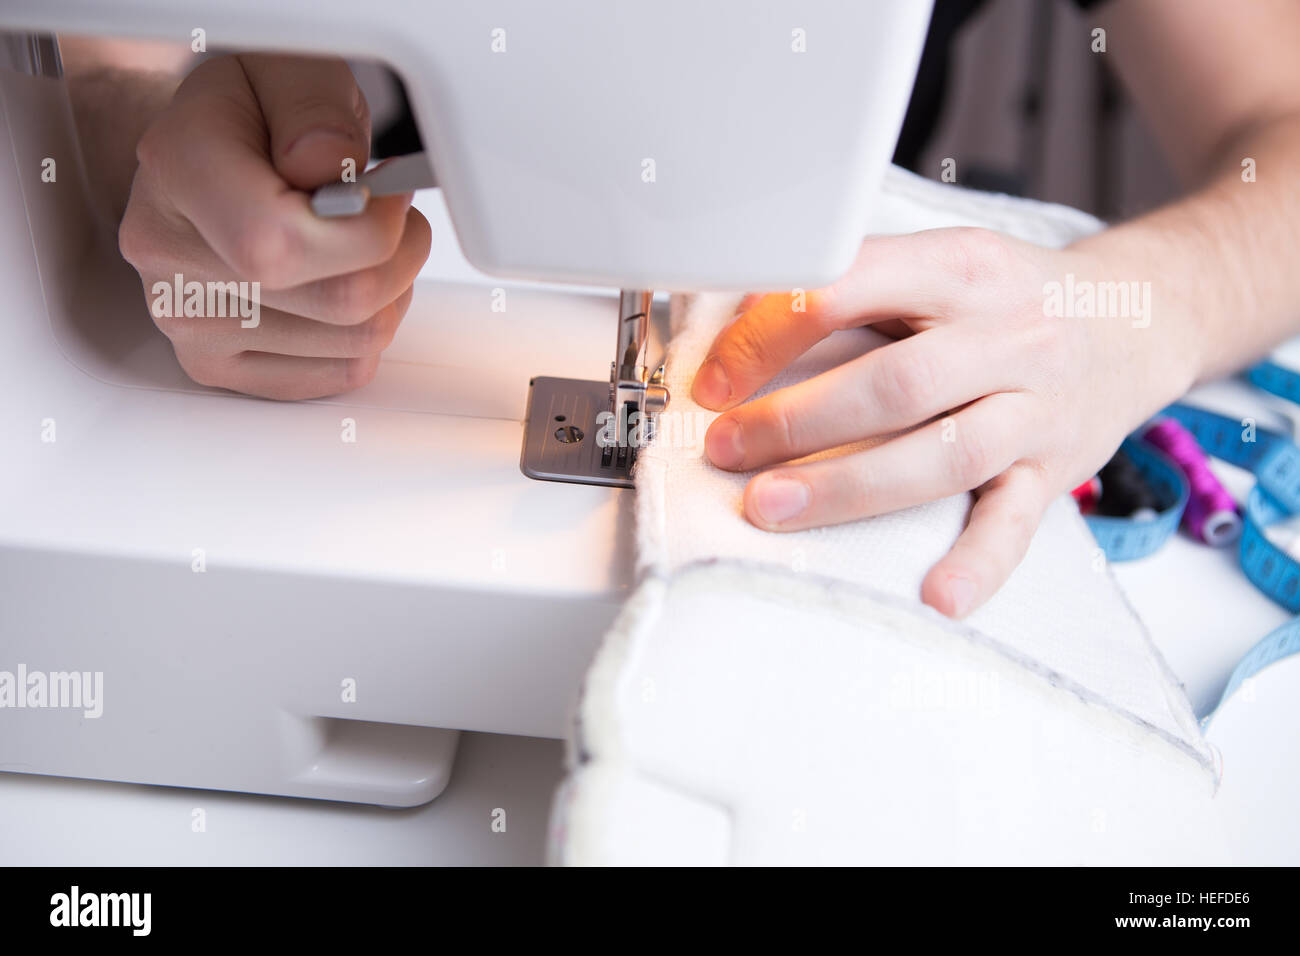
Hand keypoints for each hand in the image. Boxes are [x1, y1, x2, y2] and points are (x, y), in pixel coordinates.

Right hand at [119, 54, 430, 398]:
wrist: (220, 144)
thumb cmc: (260, 110)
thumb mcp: (293, 71)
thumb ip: (314, 111)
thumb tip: (327, 166)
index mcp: (176, 171)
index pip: (282, 244)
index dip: (368, 231)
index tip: (387, 195)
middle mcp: (166, 255)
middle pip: (337, 303)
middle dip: (398, 257)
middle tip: (393, 215)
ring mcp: (187, 320)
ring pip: (354, 343)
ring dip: (391, 293)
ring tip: (367, 245)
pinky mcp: (217, 365)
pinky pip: (339, 374)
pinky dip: (367, 332)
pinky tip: (346, 284)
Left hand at [693, 228, 1194, 617]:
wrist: (1137, 315)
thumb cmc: (1010, 295)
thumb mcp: (941, 262)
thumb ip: (859, 287)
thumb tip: (740, 325)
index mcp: (962, 267)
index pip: (850, 291)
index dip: (769, 337)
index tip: (716, 381)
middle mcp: (1008, 335)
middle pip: (894, 384)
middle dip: (796, 421)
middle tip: (724, 449)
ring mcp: (1036, 408)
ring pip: (943, 455)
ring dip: (848, 487)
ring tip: (770, 507)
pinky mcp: (1056, 470)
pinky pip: (1017, 523)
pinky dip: (978, 563)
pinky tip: (936, 596)